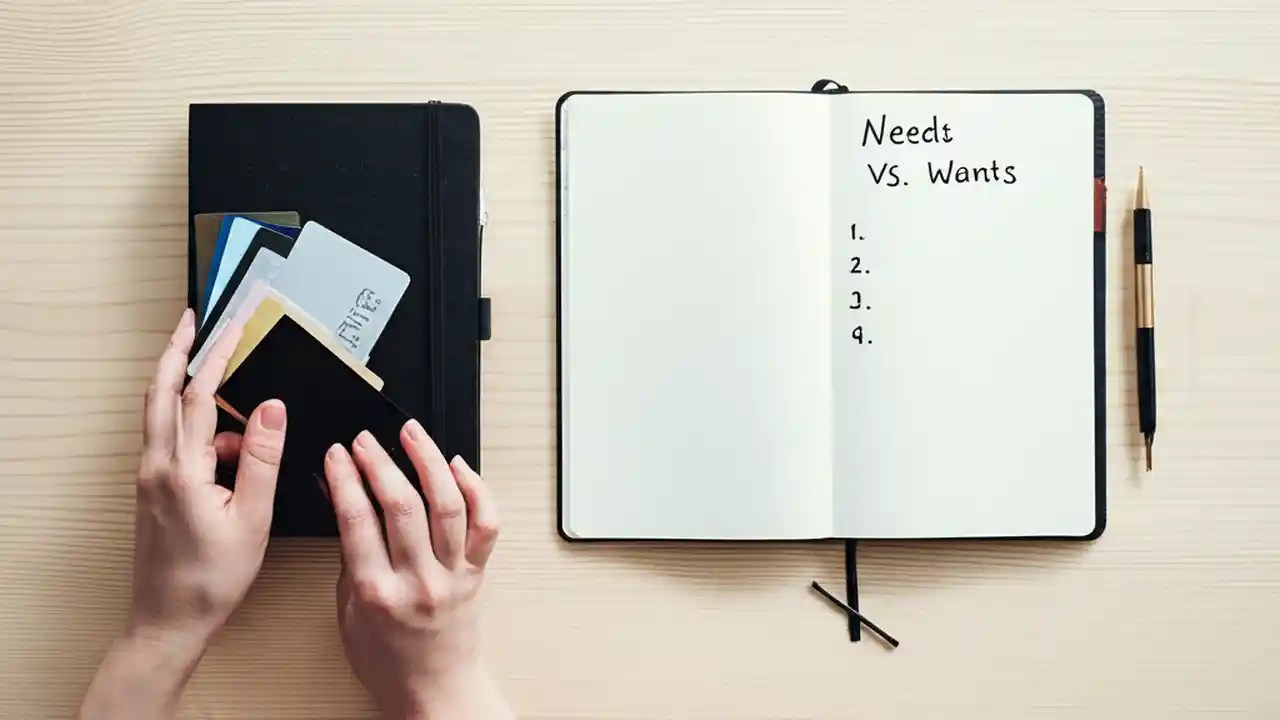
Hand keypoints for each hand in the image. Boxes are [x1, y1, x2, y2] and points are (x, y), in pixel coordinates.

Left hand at [80, 309, 286, 719]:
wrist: (168, 620)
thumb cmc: (211, 580)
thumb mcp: (253, 518)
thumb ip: (261, 458)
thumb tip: (270, 408)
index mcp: (181, 470)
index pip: (199, 395)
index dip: (218, 355)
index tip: (233, 324)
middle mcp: (156, 466)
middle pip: (161, 391)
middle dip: (178, 351)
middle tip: (193, 320)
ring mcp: (150, 477)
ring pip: (165, 416)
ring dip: (192, 393)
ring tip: (241, 410)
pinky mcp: (153, 489)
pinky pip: (174, 443)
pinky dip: (200, 432)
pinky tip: (233, 454)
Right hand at [325, 424, 510, 719]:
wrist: (434, 689)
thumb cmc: (387, 657)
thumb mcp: (348, 609)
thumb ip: (348, 554)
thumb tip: (342, 498)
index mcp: (377, 592)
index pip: (357, 520)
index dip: (345, 478)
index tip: (336, 454)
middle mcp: (418, 581)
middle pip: (402, 505)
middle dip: (380, 462)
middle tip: (366, 438)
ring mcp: (452, 575)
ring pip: (448, 505)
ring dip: (428, 461)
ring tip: (413, 434)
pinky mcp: (477, 573)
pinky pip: (486, 523)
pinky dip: (477, 489)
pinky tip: (459, 466)